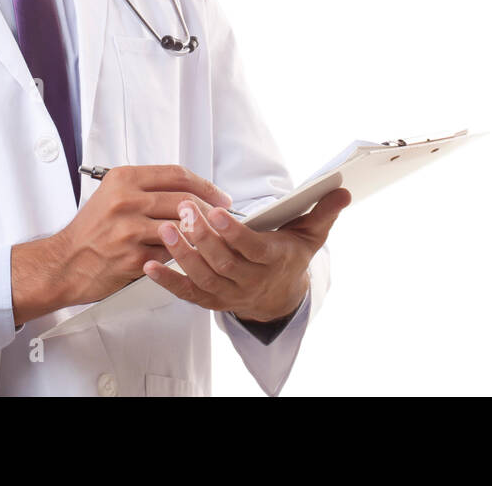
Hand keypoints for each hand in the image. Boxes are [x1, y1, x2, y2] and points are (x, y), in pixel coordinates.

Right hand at [46, 164, 234, 308]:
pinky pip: (172, 252)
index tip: (219, 195)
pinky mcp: (134, 257)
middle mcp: (126, 201)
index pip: (176, 174)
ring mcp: (130, 229)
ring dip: (201, 232)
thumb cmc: (91, 230)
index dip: (205, 184)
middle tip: (224, 216)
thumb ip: (147, 188)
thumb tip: (189, 190)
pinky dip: (184, 253)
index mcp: (123, 179)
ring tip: (212, 235)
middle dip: (211, 208)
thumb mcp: (112, 195)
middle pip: (185, 199)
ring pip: (183, 226)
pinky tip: (189, 254)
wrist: (65, 262)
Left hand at [143, 187, 350, 321]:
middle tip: (184, 210)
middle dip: (202, 237)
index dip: (233, 233)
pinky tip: (149, 264)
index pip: (252, 249)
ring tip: (165, 228)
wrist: (279, 294)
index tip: (216, 212)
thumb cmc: (291, 253)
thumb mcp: (311, 233)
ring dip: (182, 255)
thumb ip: (323, 212)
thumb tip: (343, 191)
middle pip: (223, 263)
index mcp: (274, 261)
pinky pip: (188, 294)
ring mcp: (230, 294)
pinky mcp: (212, 301)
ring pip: (203, 278)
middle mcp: (251, 282)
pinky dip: (168, 281)